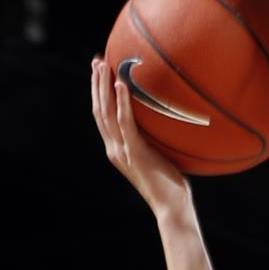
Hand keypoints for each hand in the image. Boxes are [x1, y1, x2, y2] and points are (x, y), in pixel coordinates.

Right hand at [89, 57, 191, 218]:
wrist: (172, 209)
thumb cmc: (173, 186)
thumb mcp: (161, 157)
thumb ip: (156, 140)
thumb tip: (170, 120)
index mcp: (117, 149)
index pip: (102, 116)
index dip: (98, 94)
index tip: (99, 72)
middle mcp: (114, 148)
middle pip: (98, 110)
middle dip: (95, 84)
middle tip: (96, 60)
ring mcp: (122, 151)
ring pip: (105, 113)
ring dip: (102, 87)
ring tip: (102, 65)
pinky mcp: (134, 152)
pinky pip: (125, 123)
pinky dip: (121, 103)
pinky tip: (121, 85)